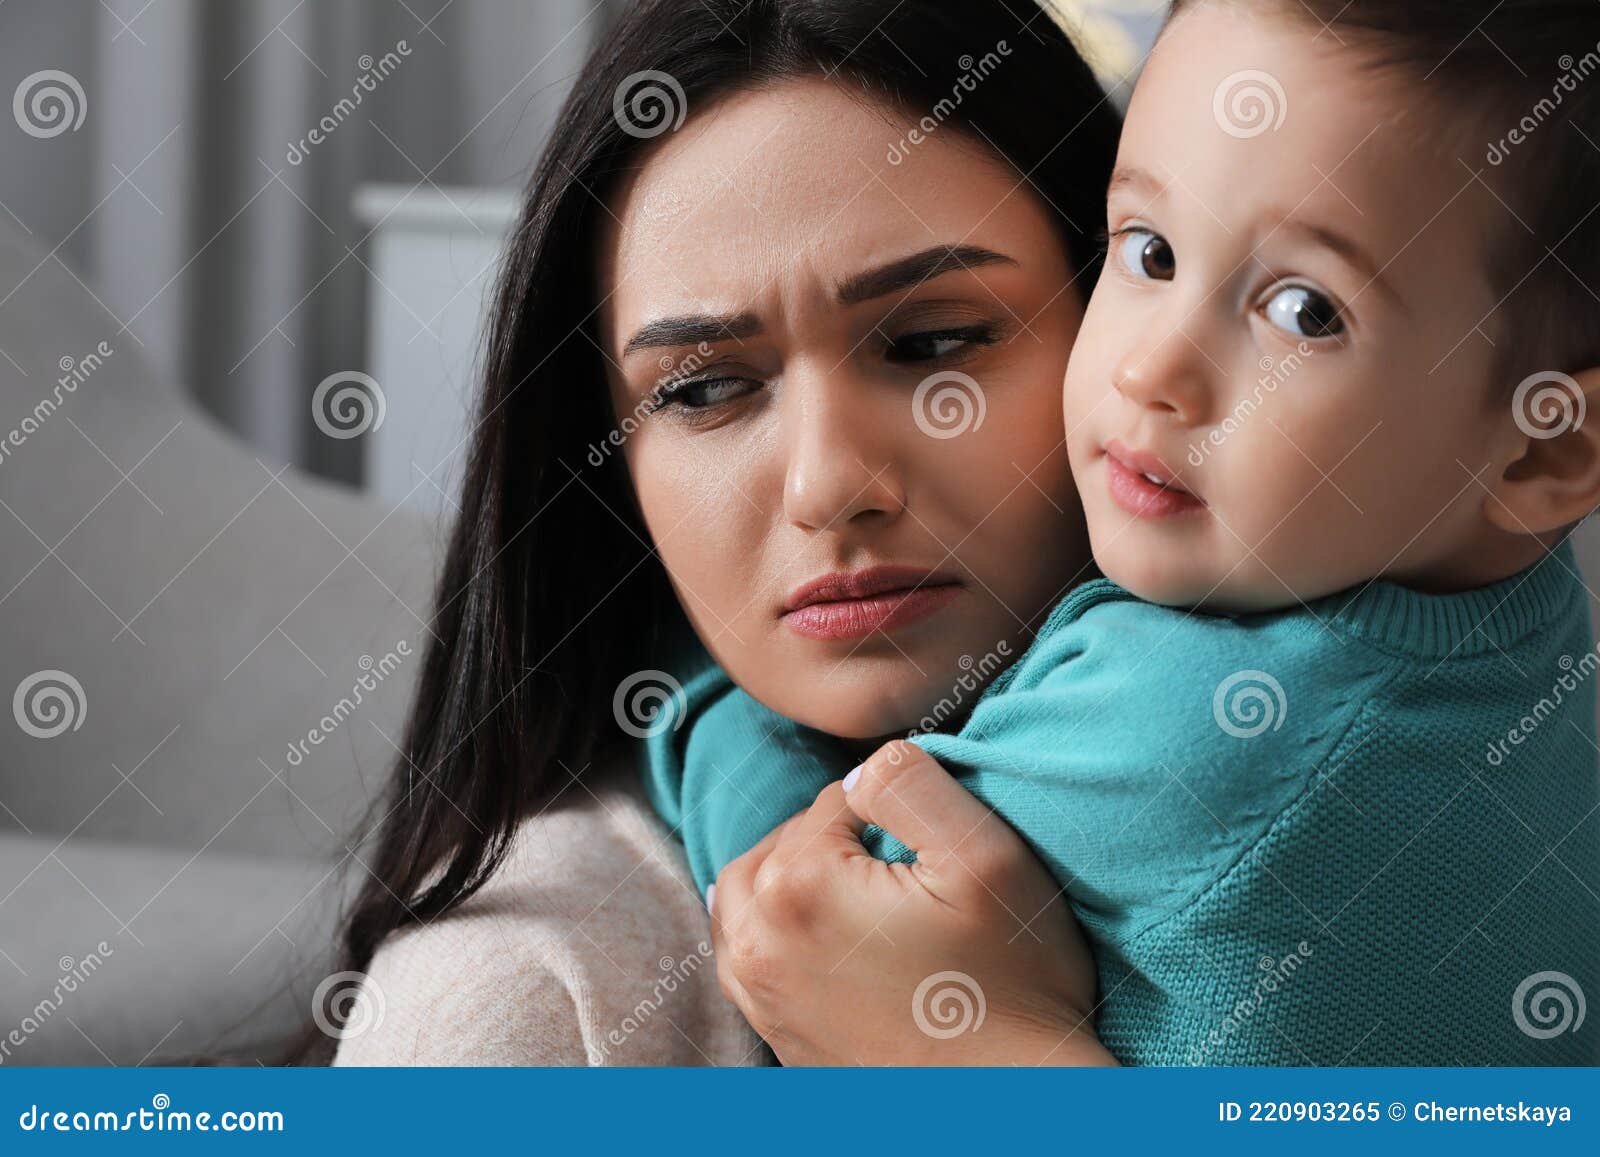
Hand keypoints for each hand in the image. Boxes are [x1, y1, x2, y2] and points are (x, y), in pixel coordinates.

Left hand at [708, 740, 1116, 1065]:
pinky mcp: (774, 1036)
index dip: (887, 805)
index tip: (929, 840)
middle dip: (826, 836)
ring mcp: (759, 997)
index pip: (832, 801)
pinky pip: (745, 957)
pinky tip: (824, 934)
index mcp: (798, 886)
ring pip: (743, 899)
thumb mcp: (986, 855)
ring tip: (852, 882)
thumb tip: (859, 771)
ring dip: (788, 877)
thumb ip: (912, 782)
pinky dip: (773, 929)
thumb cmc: (1011, 982)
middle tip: (892, 854)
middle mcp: (758, 942)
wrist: (1016, 1105)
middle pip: (776, 845)